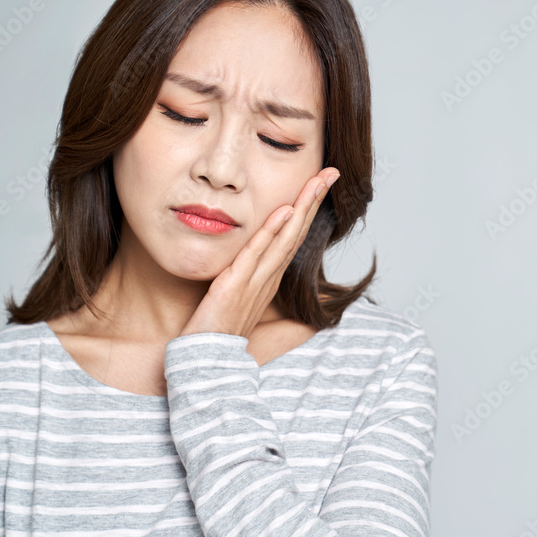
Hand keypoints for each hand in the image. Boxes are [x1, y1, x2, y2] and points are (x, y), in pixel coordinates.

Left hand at [177, 167, 339, 338]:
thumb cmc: (216, 332)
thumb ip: (245, 277)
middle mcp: (267, 278)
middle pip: (296, 232)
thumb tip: (248, 259)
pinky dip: (270, 232)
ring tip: (316, 182)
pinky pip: (255, 255)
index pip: (292, 236)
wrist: (205, 364)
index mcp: (268, 278)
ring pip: (284, 239)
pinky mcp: (235, 287)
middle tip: (331, 173)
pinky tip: (283, 212)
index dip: (308, 208)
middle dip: (314, 200)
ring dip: (301, 208)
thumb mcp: (235, 298)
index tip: (320, 183)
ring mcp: (254, 282)